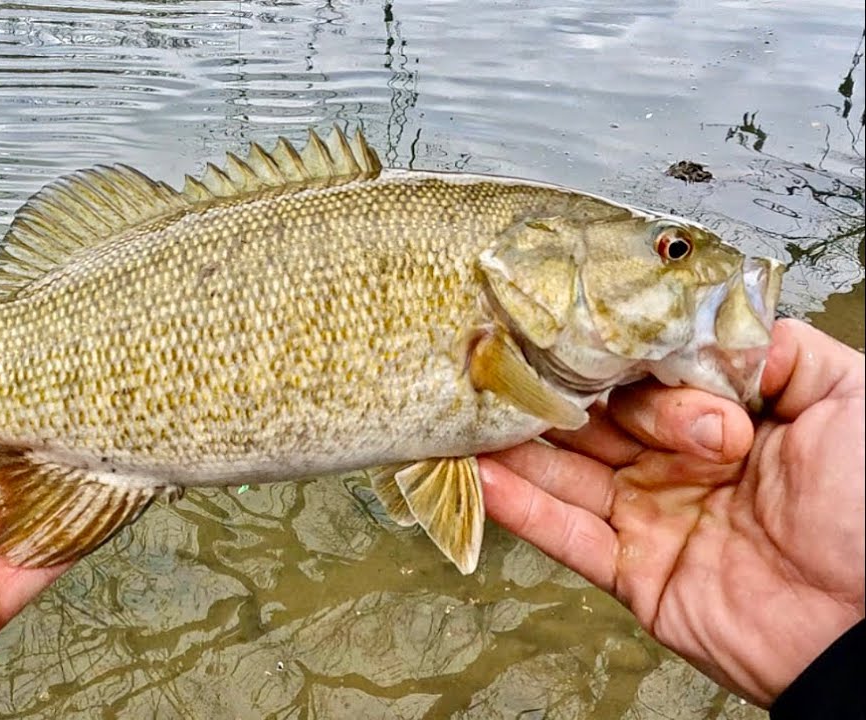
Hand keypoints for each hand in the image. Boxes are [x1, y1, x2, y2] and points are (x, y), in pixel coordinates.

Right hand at [480, 319, 864, 706]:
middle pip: (596, 418)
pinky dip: (520, 508)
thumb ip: (777, 349)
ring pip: (566, 471)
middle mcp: (677, 463)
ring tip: (466, 410)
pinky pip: (565, 535)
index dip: (620, 358)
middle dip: (552, 392)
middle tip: (504, 365)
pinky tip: (481, 475)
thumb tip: (703, 320)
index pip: (647, 374)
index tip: (586, 339)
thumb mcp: (849, 397)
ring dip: (514, 443)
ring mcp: (650, 515)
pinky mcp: (632, 570)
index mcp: (724, 417)